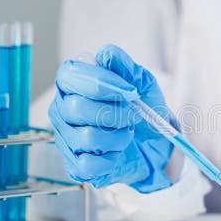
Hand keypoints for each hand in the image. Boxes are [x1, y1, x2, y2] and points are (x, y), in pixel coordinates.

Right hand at [49, 45, 172, 190]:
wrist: (157, 142)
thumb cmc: (142, 106)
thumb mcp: (141, 82)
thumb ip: (125, 66)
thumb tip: (106, 54)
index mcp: (73, 83)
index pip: (70, 75)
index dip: (100, 82)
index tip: (129, 91)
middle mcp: (63, 109)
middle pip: (77, 108)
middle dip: (115, 112)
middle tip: (133, 114)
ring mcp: (66, 139)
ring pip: (87, 137)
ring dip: (119, 137)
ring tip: (127, 134)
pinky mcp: (75, 166)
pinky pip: (87, 165)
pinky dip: (111, 160)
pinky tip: (118, 153)